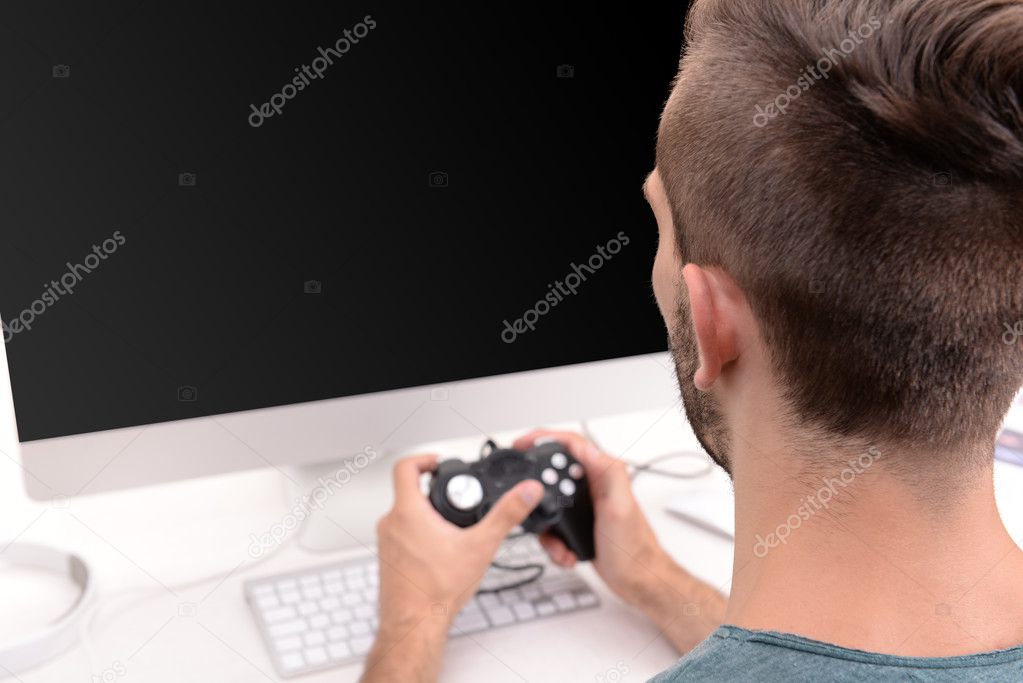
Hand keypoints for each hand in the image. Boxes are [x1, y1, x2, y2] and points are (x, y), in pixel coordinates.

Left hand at [363, 454, 542, 681]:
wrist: (414, 626)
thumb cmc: (436, 591)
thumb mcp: (480, 546)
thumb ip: (506, 515)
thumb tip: (526, 493)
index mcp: (408, 512)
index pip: (406, 466)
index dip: (424, 458)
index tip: (440, 463)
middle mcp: (390, 524)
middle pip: (409, 492)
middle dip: (435, 492)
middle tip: (457, 500)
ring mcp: (386, 543)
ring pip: (405, 516)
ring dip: (427, 516)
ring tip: (452, 529)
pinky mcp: (388, 560)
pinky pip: (402, 537)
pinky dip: (420, 537)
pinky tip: (440, 553)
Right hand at [512, 430, 667, 605]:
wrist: (636, 580)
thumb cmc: (633, 547)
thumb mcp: (620, 507)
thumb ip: (607, 474)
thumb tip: (586, 447)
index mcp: (604, 474)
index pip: (571, 444)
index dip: (544, 438)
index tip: (522, 444)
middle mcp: (593, 485)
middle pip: (553, 473)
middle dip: (539, 492)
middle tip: (529, 506)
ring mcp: (583, 505)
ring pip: (549, 503)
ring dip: (546, 525)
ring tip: (557, 541)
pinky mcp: (577, 523)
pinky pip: (553, 526)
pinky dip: (553, 541)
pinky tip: (565, 552)